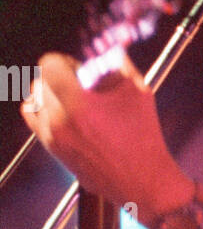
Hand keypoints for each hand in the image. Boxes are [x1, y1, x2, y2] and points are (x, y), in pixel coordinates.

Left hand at [21, 52, 192, 227]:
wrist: (143, 181)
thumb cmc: (144, 137)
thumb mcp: (138, 91)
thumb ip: (118, 63)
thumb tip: (106, 47)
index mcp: (79, 105)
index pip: (49, 65)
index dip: (65, 61)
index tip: (79, 67)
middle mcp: (59, 122)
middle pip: (40, 81)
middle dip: (59, 78)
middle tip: (81, 85)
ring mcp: (52, 138)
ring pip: (33, 100)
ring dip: (49, 94)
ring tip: (72, 101)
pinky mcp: (53, 150)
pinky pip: (34, 120)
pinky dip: (44, 111)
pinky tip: (66, 115)